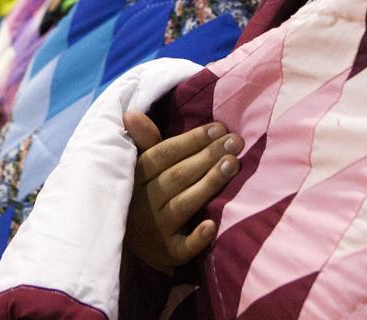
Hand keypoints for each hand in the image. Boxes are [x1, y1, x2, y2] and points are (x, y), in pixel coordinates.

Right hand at [122, 112, 242, 272]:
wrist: (135, 247)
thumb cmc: (145, 196)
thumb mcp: (141, 169)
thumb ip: (144, 142)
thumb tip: (131, 114)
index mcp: (135, 178)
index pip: (161, 155)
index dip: (190, 141)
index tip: (218, 127)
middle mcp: (143, 204)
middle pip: (176, 177)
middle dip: (207, 156)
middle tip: (235, 142)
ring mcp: (156, 230)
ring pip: (183, 205)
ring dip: (209, 183)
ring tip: (233, 164)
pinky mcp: (168, 253)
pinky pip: (183, 246)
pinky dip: (197, 237)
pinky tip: (212, 224)